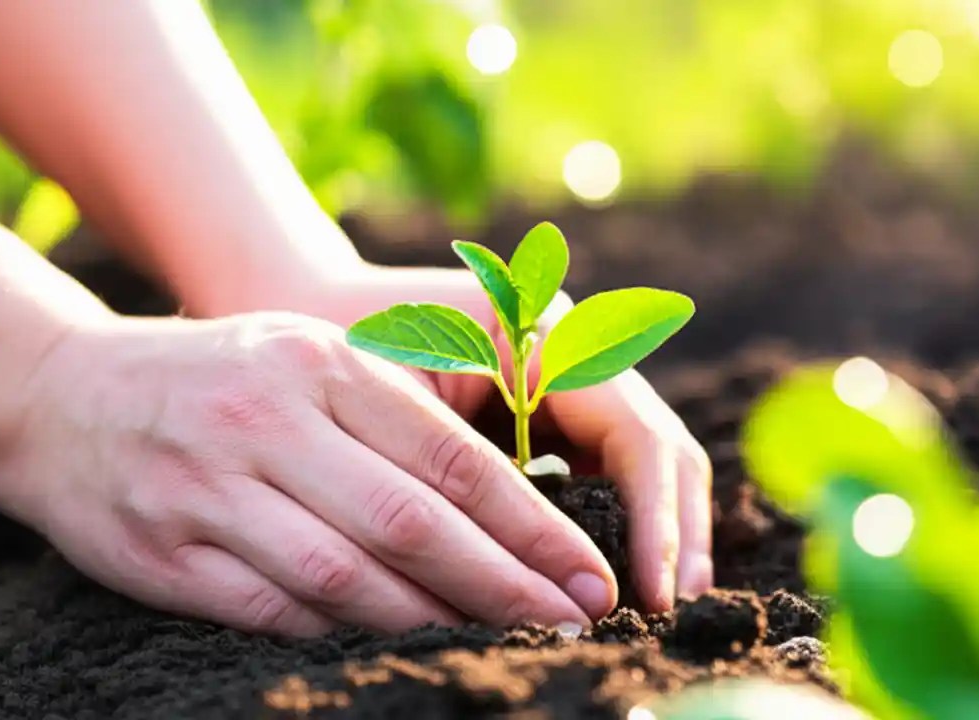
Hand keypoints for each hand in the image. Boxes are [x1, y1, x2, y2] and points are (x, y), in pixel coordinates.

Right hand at [0, 312, 616, 635]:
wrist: (63, 392)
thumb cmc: (222, 376)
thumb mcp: (312, 358)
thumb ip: (399, 417)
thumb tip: (509, 502)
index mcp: (323, 365)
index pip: (450, 458)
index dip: (531, 525)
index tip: (588, 571)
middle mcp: (270, 421)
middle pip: (410, 522)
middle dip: (504, 583)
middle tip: (572, 623)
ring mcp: (211, 489)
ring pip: (344, 575)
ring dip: (433, 620)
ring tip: (500, 645)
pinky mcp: (164, 552)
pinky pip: (271, 610)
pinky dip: (343, 635)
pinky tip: (398, 650)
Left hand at [266, 264, 714, 611]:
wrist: (307, 302)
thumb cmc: (344, 349)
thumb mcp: (407, 407)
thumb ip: (474, 476)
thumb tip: (541, 573)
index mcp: (550, 331)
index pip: (635, 432)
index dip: (654, 515)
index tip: (650, 591)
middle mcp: (576, 348)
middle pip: (658, 445)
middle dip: (672, 529)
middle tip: (672, 609)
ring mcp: (572, 377)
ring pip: (644, 459)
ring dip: (657, 530)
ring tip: (655, 604)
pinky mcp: (555, 408)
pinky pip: (608, 467)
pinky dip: (621, 520)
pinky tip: (616, 573)